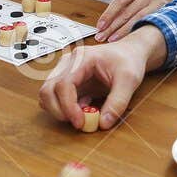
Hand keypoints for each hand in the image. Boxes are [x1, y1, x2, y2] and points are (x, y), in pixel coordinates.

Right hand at [38, 34, 154, 129]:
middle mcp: (68, 63)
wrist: (128, 53)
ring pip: (47, 95)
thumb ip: (118, 102)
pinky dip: (62, 109)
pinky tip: (81, 109)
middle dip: (59, 111)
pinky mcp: (66, 81)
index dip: (68, 107)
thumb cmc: (128, 61)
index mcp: (82, 58)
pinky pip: (54, 98)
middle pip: (47, 90)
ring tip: (81, 116)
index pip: (63, 84)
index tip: (80, 122)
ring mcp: (64, 71)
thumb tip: (103, 123)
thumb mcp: (129, 80)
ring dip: (58, 111)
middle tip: (79, 123)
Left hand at [95, 0, 171, 42]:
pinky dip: (136, 31)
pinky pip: (148, 23)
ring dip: (122, 31)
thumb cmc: (146, 3)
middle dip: (112, 26)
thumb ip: (121, 10)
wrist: (169, 3)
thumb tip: (102, 26)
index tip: (100, 26)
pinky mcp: (166, 11)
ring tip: (111, 39)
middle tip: (101, 36)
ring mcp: (159, 1)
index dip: (108, 15)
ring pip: (137, 18)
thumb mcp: (133, 1)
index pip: (119, 1)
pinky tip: (129, 39)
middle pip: (127, 11)